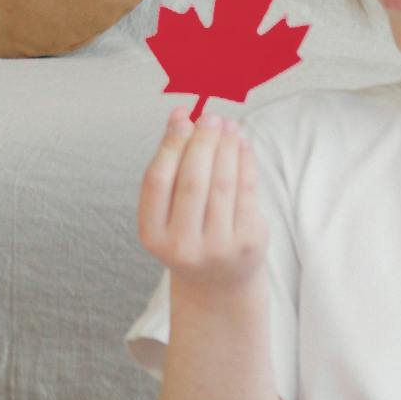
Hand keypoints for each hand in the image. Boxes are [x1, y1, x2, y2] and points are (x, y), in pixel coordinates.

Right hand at [138, 103, 268, 301]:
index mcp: (153, 235)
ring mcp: (217, 248)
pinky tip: (242, 145)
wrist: (217, 283)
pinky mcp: (247, 243)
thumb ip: (170, 168)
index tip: (182, 116)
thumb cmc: (187, 234)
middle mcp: (182, 246)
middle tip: (210, 117)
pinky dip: (245, 162)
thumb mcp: (167, 212)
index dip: (170, 144)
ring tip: (228, 125)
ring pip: (223, 183)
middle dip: (203, 142)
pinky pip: (247, 192)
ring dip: (226, 147)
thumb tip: (181, 116)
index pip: (158, 181)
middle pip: (192, 180)